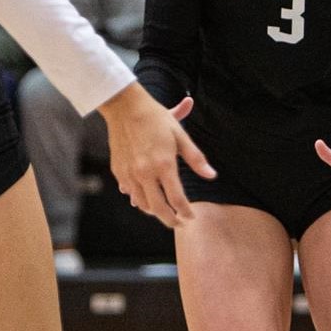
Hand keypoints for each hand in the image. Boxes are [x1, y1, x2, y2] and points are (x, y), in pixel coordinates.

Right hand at [101, 85, 214, 228]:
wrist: (125, 107)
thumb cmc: (155, 118)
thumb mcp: (180, 134)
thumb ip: (196, 158)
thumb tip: (212, 175)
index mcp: (163, 164)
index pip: (177, 198)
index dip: (186, 212)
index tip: (191, 217)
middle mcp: (145, 172)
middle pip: (158, 208)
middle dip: (170, 220)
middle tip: (179, 224)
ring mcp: (129, 173)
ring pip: (142, 204)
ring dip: (154, 212)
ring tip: (165, 211)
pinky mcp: (119, 170)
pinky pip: (130, 192)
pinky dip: (139, 199)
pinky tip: (146, 199)